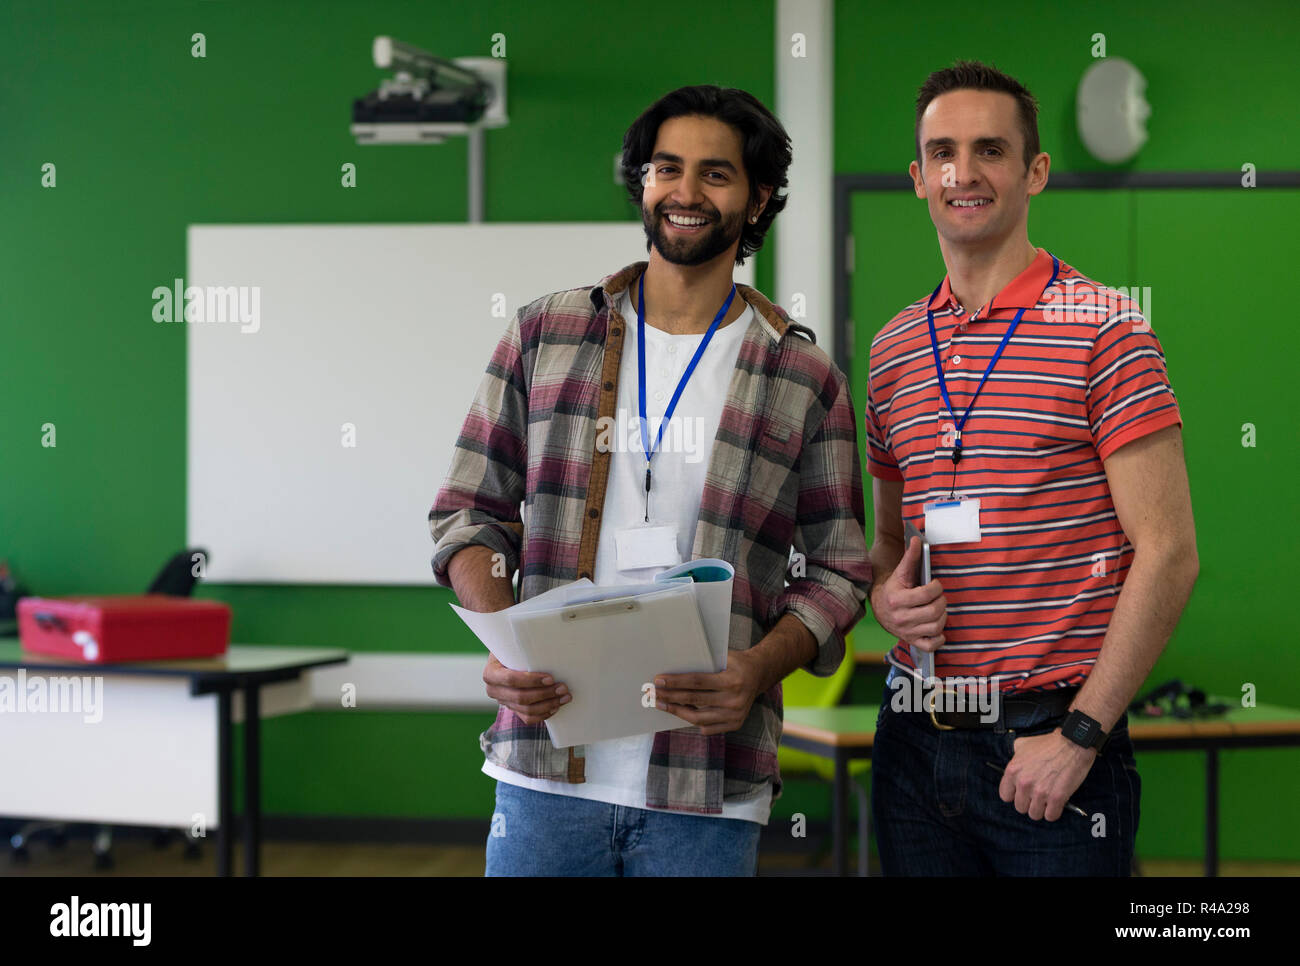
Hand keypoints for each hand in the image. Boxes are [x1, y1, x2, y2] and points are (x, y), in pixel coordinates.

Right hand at [482, 653, 570, 724]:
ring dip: (548, 705)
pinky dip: (543, 714)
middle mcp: (493, 690)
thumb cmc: (512, 649)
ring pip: (526, 710)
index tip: (550, 678)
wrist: (506, 659)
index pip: (511, 679)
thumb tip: (547, 636)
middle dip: (545, 694)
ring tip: (564, 697)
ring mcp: (503, 702)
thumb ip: (523, 645)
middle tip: (563, 688)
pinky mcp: (512, 709)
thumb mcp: (512, 645)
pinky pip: (527, 719)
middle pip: (521, 697)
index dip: (531, 681)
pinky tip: (555, 707)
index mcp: (491, 673)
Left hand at [652, 648, 767, 736]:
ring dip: (677, 711)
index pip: (697, 682)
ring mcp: (736, 715)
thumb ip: (703, 662)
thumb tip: (673, 667)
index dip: (676, 682)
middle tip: (653, 693)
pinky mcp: (736, 724)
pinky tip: (680, 713)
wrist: (760, 674)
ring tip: (662, 705)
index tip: (658, 681)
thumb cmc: (736, 662)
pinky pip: (708, 727)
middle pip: (695, 700)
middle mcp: (735, 700)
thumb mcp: (723, 656)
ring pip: (699, 718)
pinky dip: (693, 721)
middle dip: (670, 697)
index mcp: (732, 680)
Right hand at [872, 536, 946, 651]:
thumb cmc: (894, 587)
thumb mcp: (900, 572)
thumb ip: (910, 557)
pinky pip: (930, 646)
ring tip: (939, 609)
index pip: (926, 594)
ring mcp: (906, 631)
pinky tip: (938, 628)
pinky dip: (938, 639)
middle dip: (941, 602)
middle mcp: (900, 618)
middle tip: (939, 597)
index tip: (936, 584)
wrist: (880, 607)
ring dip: (942, 617)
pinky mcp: (910, 641)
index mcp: (896, 599)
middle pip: (933, 612)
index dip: (937, 587)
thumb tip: (917, 539)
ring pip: (935, 627)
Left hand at [999, 730, 1095, 820]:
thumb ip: (1015, 756)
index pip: (1005, 795)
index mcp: (1013, 771)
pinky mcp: (1056, 798)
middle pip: (1020, 807)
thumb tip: (1015, 763)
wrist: (1072, 744)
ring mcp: (1040, 792)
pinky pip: (1051, 816)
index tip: (1022, 793)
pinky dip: (1054, 812)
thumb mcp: (1023, 744)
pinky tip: (1056, 804)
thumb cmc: (1049, 744)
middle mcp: (1023, 783)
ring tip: (1047, 800)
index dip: (1015, 795)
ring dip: (1041, 809)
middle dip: (1028, 803)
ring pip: (1034, 814)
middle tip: (1037, 796)